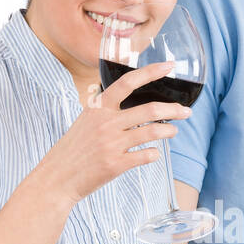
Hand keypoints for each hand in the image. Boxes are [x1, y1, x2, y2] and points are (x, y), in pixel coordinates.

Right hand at [39, 61, 190, 205]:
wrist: (57, 178)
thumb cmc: (73, 149)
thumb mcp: (84, 121)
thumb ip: (102, 108)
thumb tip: (118, 95)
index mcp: (98, 108)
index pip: (128, 82)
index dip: (151, 72)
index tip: (169, 66)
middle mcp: (106, 123)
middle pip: (149, 110)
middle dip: (174, 110)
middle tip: (186, 111)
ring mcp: (111, 144)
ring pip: (152, 132)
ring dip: (168, 131)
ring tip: (173, 131)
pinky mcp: (115, 164)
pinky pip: (145, 156)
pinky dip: (153, 154)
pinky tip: (153, 153)